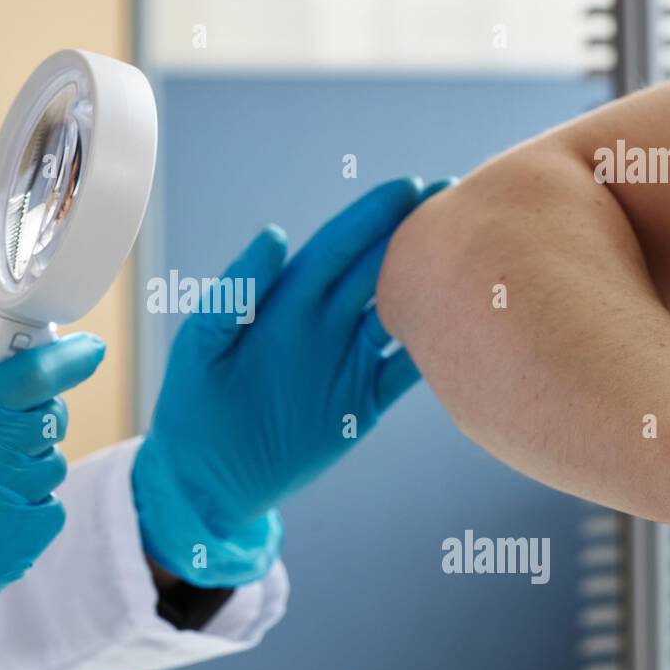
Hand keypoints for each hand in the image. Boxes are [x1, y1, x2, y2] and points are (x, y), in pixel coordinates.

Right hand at [0, 299, 105, 669]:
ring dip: (30, 459)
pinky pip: (50, 511)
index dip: (70, 357)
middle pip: (49, 419)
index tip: (90, 348)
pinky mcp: (10, 558)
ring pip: (53, 466)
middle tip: (7, 413)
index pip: (32, 378)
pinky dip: (29, 503)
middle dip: (40, 407)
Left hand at [133, 177, 450, 586]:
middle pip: (379, 268)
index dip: (372, 217)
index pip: (337, 248)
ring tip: (477, 258)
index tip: (411, 187)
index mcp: (286, 302)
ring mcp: (347, 362)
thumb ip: (235, 294)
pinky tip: (470, 333)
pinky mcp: (362, 404)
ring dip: (435, 287)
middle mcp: (323, 323)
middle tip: (463, 202)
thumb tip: (276, 234)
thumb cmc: (191, 409)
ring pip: (402, 312)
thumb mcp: (201, 348)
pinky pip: (409, 372)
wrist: (205, 482)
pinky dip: (439, 353)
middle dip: (417, 235)